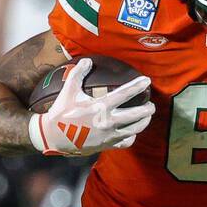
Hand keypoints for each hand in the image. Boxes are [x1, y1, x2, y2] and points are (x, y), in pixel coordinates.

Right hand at [29, 58, 153, 156]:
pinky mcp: (107, 145)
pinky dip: (131, 137)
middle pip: (136, 115)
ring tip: (147, 116)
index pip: (125, 94)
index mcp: (100, 107)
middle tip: (152, 105)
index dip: (138, 86)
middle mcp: (108, 121)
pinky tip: (132, 132)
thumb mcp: (68, 90)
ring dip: (144, 122)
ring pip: (135, 129)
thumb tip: (88, 60)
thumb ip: (78, 73)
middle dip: (148, 109)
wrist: (54, 136)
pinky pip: (126, 142)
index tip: (147, 81)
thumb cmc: (62, 112)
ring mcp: (109, 135)